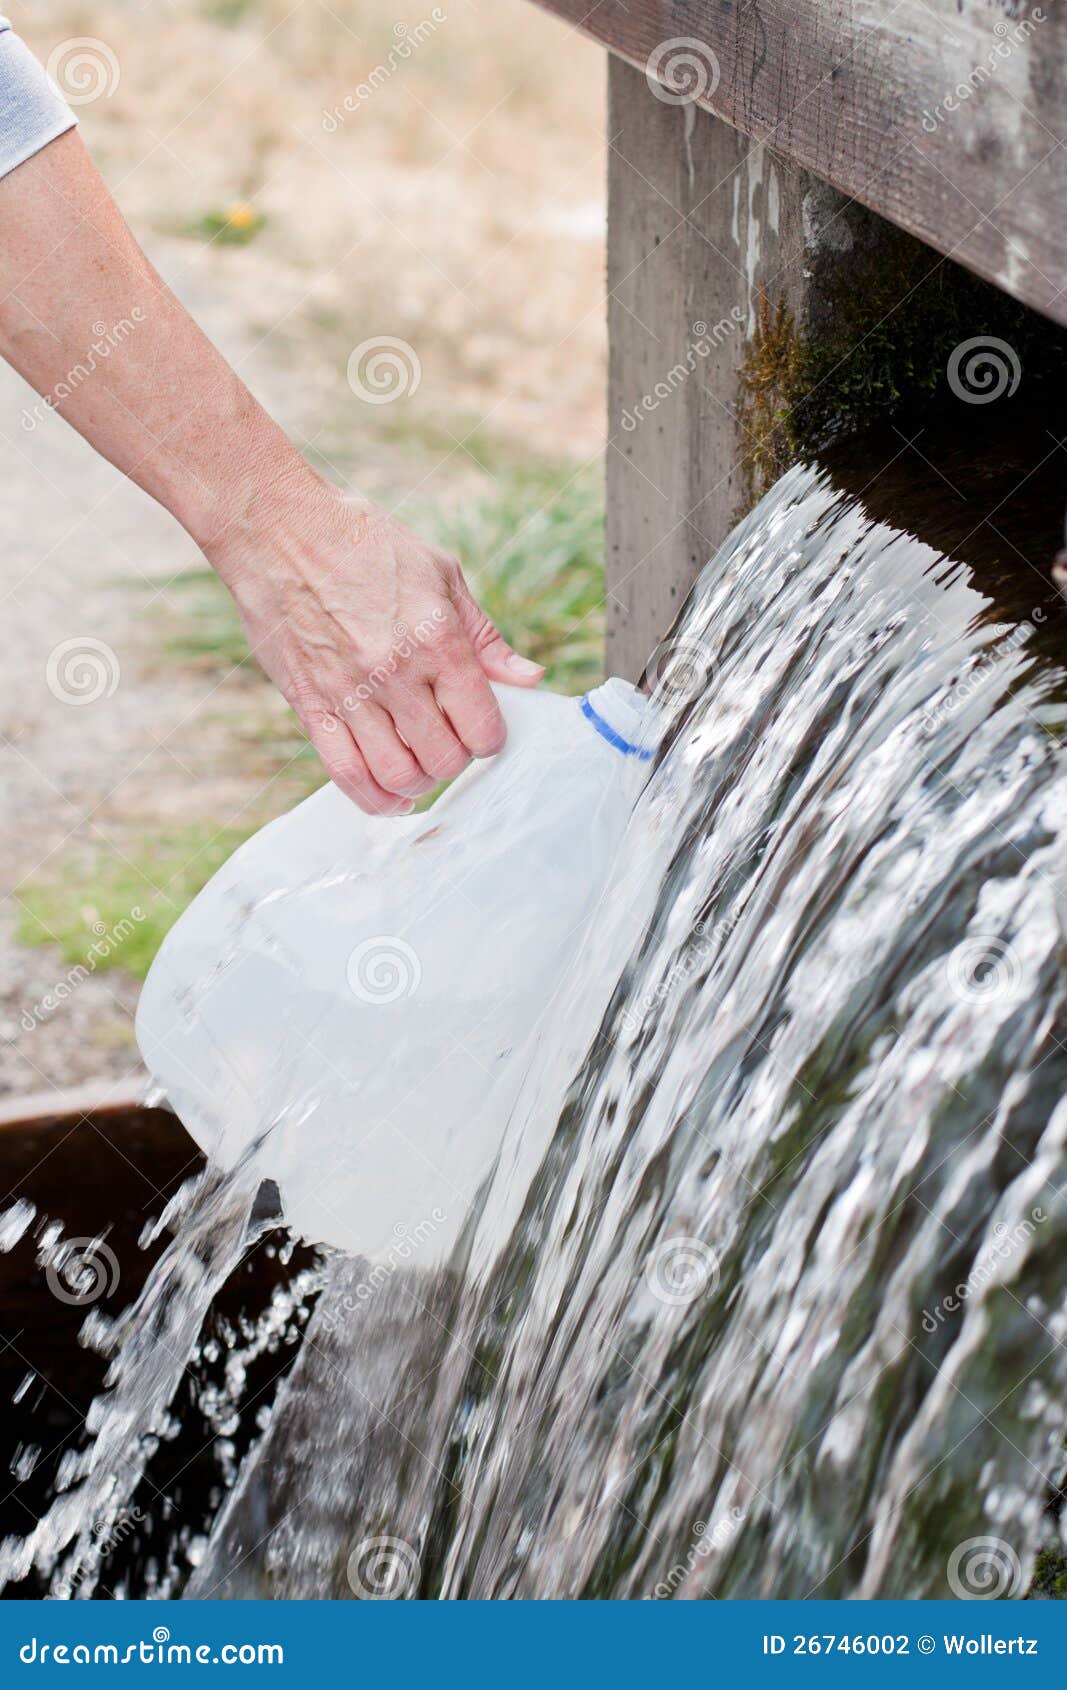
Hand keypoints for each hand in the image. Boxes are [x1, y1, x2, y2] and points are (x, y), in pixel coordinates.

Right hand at [207, 475, 543, 814]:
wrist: (279, 529)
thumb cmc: (365, 544)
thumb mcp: (441, 574)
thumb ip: (485, 636)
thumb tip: (529, 678)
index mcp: (437, 638)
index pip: (481, 725)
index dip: (490, 737)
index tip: (482, 729)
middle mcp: (395, 671)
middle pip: (443, 758)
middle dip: (454, 760)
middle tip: (448, 741)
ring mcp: (349, 692)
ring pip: (397, 774)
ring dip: (417, 781)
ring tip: (420, 763)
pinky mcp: (310, 704)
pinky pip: (346, 773)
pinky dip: (374, 798)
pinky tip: (391, 795)